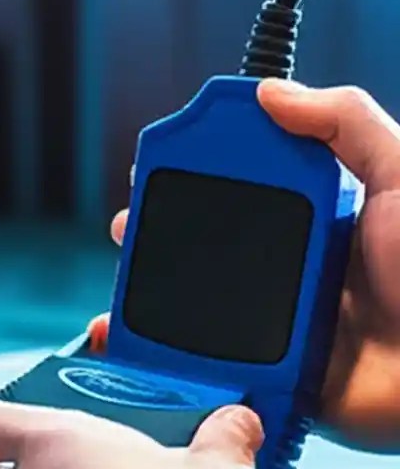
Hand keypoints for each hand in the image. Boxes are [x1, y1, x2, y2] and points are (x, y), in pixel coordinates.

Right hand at [92, 80, 399, 449]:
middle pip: (211, 248)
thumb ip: (346, 123)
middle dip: (160, 236)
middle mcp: (297, 272)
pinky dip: (166, 359)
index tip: (156, 168)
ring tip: (123, 287)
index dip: (197, 177)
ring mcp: (282, 327)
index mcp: (323, 222)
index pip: (246, 190)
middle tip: (129, 229)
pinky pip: (210, 367)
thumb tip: (268, 91)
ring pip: (200, 307)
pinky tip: (134, 343)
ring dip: (153, 296)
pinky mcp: (274, 377)